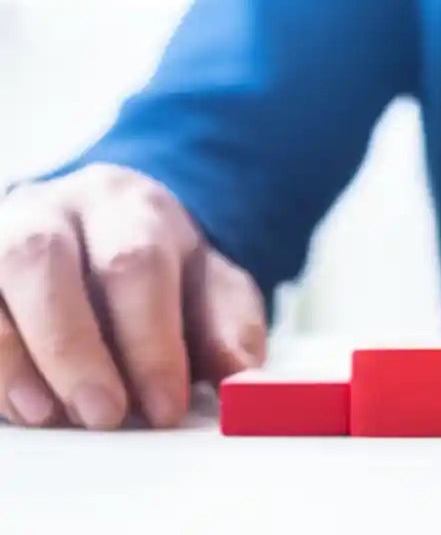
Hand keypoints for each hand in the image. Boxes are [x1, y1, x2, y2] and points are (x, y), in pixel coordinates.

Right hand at [0, 164, 265, 429]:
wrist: (108, 228)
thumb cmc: (160, 270)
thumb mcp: (210, 287)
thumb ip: (228, 327)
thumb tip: (238, 373)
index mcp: (128, 205)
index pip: (135, 263)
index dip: (149, 342)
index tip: (165, 407)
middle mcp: (54, 208)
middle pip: (44, 259)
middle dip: (73, 347)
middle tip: (104, 415)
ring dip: (13, 358)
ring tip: (49, 416)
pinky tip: (16, 405)